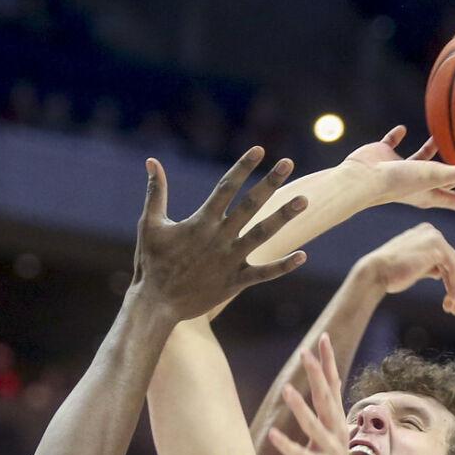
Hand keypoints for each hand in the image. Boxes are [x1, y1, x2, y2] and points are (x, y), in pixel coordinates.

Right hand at [132, 147, 308, 322]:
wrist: (156, 303)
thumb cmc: (151, 263)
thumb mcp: (150, 224)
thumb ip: (156, 192)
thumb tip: (151, 161)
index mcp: (201, 222)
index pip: (226, 188)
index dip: (243, 167)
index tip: (259, 150)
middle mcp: (219, 238)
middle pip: (250, 205)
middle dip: (270, 182)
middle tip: (288, 163)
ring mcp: (229, 260)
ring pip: (262, 234)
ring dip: (284, 216)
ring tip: (304, 200)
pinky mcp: (234, 282)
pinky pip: (263, 274)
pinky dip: (282, 266)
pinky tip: (303, 256)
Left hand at [265, 334, 368, 454]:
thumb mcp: (327, 440)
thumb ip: (326, 416)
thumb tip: (329, 387)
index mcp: (336, 424)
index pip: (333, 387)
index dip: (328, 363)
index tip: (323, 338)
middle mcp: (336, 434)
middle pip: (327, 398)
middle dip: (317, 374)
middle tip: (306, 351)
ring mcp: (330, 453)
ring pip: (315, 426)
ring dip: (300, 408)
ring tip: (286, 390)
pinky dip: (289, 446)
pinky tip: (273, 435)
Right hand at [343, 125, 454, 211]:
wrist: (362, 178)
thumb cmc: (399, 182)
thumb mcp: (437, 176)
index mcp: (430, 194)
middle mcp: (416, 184)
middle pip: (442, 180)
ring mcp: (399, 170)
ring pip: (419, 160)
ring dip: (431, 149)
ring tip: (443, 136)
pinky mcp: (383, 156)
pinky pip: (392, 144)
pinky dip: (397, 136)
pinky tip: (403, 128)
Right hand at [357, 223, 454, 314]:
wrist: (374, 273)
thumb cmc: (387, 274)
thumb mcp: (413, 269)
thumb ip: (428, 267)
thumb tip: (441, 273)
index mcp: (423, 233)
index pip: (446, 252)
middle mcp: (431, 232)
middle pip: (452, 260)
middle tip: (454, 307)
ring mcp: (435, 238)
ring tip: (452, 308)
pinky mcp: (437, 248)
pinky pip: (454, 269)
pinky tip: (451, 301)